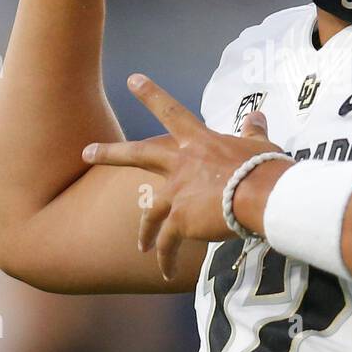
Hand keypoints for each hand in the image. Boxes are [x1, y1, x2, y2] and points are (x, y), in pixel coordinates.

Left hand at [81, 73, 282, 277]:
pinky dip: (165, 258)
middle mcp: (181, 163)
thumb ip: (253, 131)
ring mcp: (177, 191)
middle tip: (86, 152)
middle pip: (138, 154)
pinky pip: (167, 243)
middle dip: (109, 153)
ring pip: (149, 211)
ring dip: (143, 231)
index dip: (152, 94)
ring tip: (141, 246)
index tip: (133, 80)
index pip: (172, 112)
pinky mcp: (180, 220)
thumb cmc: (265, 168)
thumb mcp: (259, 145)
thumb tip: (257, 115)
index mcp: (200, 142)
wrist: (263, 196)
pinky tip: (164, 271)